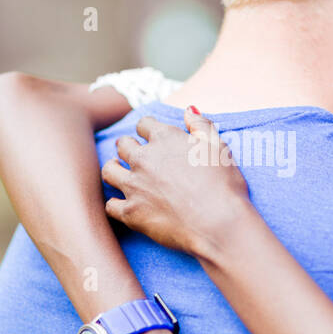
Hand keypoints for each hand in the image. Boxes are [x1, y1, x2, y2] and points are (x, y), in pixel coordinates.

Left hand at [102, 109, 251, 257]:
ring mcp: (134, 186)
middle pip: (123, 145)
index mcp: (165, 139)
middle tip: (132, 152)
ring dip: (113, 168)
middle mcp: (144, 158)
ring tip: (118, 171)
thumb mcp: (218, 147)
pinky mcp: (131, 212)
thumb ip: (201, 125)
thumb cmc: (223, 185)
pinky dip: (115, 204)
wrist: (217, 224)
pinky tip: (120, 204)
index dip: (148, 128)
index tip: (151, 135)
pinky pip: (110, 205)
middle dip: (128, 146)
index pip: (145, 124)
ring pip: (109, 170)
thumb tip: (188, 110)